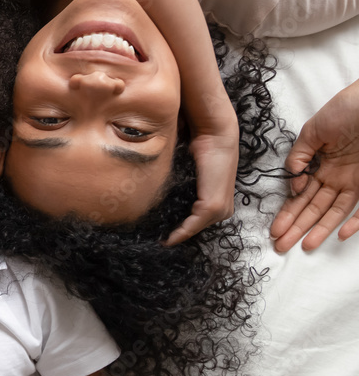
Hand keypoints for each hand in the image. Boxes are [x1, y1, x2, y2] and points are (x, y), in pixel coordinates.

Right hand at [165, 107, 239, 244]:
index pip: (195, 220)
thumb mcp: (187, 169)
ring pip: (192, 229)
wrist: (214, 134)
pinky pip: (192, 226)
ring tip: (156, 241)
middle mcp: (222, 207)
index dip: (178, 228)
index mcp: (216, 199)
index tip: (159, 235)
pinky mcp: (213, 207)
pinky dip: (178, 234)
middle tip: (154, 240)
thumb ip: (178, 182)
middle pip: (193, 227)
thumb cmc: (198, 146)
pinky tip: (165, 240)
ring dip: (175, 236)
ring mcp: (219, 209)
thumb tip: (155, 189)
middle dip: (175, 234)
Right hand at [271, 80, 358, 250]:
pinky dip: (354, 222)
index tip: (276, 227)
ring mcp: (356, 181)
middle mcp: (338, 177)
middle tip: (280, 245)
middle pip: (314, 208)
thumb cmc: (348, 108)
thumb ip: (299, 154)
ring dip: (319, 230)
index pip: (301, 194)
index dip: (288, 212)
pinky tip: (341, 235)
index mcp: (321, 164)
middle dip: (297, 227)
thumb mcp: (314, 129)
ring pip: (335, 212)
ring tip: (303, 246)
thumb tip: (292, 179)